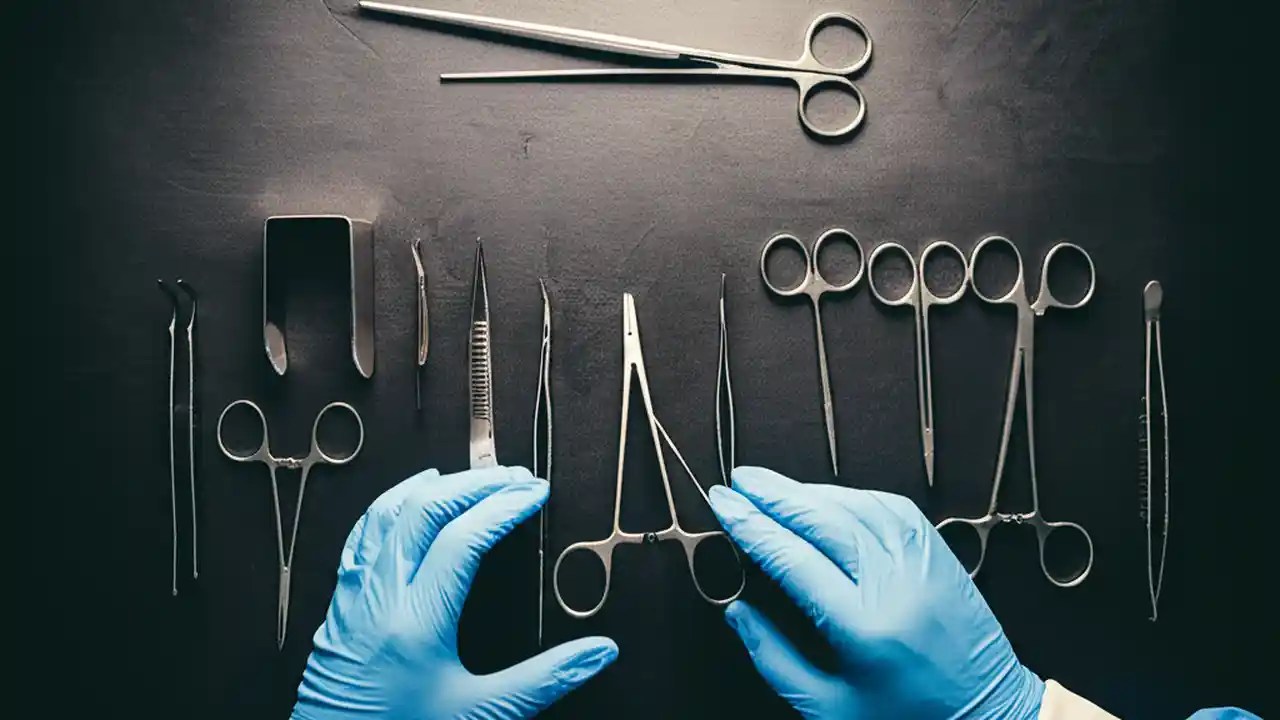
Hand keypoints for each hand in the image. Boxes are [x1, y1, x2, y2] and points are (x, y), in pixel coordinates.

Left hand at [292, 466, 617, 719]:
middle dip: (474, 484)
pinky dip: (389, 507)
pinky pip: (361, 536)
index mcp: (416, 622)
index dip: (505, 507)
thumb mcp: (482, 714)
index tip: (535, 493)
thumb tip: (597, 652)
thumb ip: (544, 679)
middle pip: (424, 510)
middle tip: (513, 478)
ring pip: (386, 514)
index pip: (464, 538)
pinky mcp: (339, 606)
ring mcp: (354, 597)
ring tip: (467, 475)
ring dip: (431, 487)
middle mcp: (380, 598)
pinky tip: (404, 502)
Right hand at [707, 467, 1043, 719]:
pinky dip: (853, 495)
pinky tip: (826, 496)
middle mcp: (897, 586)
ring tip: (771, 485)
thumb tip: (735, 610)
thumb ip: (773, 657)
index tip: (723, 504)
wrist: (991, 718)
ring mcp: (923, 564)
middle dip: (774, 494)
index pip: (793, 559)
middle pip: (824, 520)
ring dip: (810, 490)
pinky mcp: (940, 555)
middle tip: (738, 480)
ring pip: (857, 505)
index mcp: (864, 629)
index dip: (751, 526)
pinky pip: (892, 507)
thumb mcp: (827, 706)